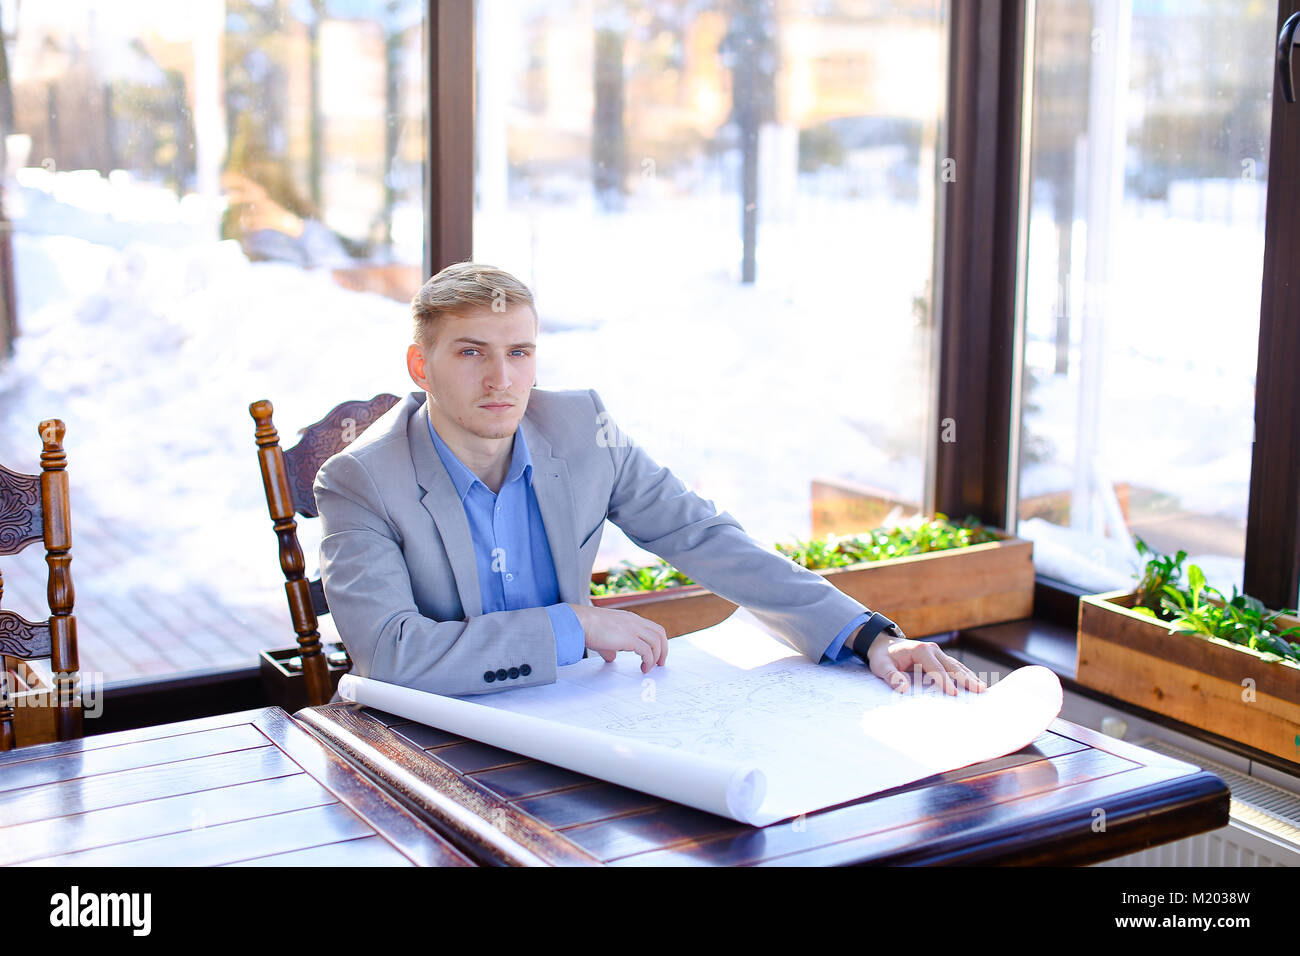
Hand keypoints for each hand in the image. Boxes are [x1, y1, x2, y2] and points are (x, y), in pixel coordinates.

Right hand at [566, 603, 667, 673]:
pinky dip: (649, 661)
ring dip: (656, 657)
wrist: (579, 622)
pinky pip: (647, 651)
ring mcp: (633, 629)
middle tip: (660, 663)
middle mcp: (635, 621)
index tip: (656, 654)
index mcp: (630, 619)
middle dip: (664, 649)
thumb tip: (611, 658)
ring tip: (649, 668)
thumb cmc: (588, 628)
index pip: (653, 628)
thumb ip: (611, 647)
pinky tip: (643, 668)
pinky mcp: (629, 638)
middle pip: (660, 633)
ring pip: (656, 642)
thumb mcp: (603, 638)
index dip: (658, 641)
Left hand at [864, 628, 986, 695]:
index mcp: (920, 650)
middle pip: (951, 666)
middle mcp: (931, 650)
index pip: (935, 668)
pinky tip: (974, 683)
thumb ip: (891, 677)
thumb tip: (902, 688)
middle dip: (965, 678)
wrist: (883, 644)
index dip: (944, 681)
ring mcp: (937, 653)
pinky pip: (953, 667)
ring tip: (982, 688)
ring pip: (956, 666)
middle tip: (979, 690)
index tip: (953, 694)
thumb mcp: (882, 666)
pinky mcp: (938, 658)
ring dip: (969, 676)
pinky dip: (964, 674)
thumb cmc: (883, 657)